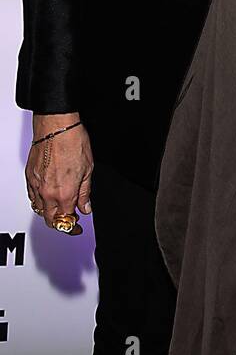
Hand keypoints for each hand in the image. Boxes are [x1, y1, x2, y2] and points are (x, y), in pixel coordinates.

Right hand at [27, 114, 92, 229]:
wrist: (56, 127)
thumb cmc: (73, 142)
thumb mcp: (88, 170)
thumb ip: (85, 193)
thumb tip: (85, 207)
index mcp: (65, 193)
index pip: (66, 221)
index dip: (73, 227)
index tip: (77, 227)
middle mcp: (48, 193)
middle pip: (51, 220)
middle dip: (61, 224)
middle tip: (70, 220)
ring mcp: (36, 185)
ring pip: (40, 210)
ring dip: (50, 213)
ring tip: (61, 208)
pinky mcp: (29, 177)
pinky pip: (33, 197)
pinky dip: (40, 202)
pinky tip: (48, 197)